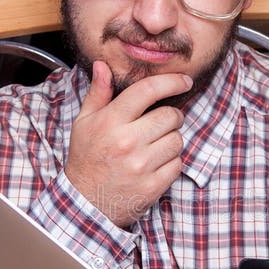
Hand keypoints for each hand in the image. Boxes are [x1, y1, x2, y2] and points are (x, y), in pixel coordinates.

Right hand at [65, 61, 192, 227]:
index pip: (148, 91)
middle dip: (172, 116)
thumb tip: (103, 65)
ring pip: (177, 140)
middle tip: (161, 123)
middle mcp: (127, 141)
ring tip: (154, 146)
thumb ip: (97, 93)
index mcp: (110, 121)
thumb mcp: (84, 123)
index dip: (171, 82)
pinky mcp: (153, 185)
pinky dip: (171, 162)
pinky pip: (178, 164)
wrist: (85, 203)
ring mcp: (142, 165)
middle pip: (170, 116)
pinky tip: (155, 164)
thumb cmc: (86, 159)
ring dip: (171, 140)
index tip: (184, 81)